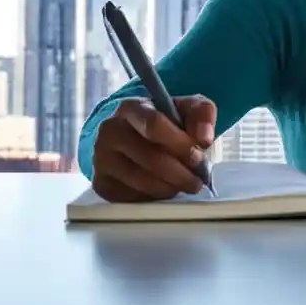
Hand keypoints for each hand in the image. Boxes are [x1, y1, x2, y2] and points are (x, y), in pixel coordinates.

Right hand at [91, 95, 215, 201]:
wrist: (131, 135)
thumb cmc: (164, 121)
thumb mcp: (186, 108)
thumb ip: (202, 114)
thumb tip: (204, 138)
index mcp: (130, 107)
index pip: (153, 124)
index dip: (180, 144)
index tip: (199, 155)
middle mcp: (110, 130)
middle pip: (150, 158)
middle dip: (180, 173)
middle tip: (197, 180)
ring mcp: (102, 158)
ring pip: (143, 181)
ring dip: (171, 187)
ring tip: (184, 184)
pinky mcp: (102, 183)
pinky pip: (133, 197)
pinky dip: (155, 196)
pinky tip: (163, 187)